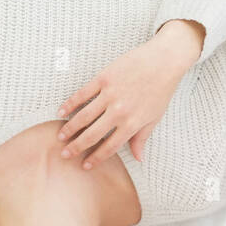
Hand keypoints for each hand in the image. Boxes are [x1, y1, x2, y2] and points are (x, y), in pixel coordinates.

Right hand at [56, 20, 204, 167]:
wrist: (164, 61)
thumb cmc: (161, 89)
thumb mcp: (155, 117)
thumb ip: (142, 138)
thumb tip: (138, 159)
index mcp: (132, 123)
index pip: (109, 147)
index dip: (96, 158)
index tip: (85, 165)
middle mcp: (119, 111)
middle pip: (92, 134)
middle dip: (76, 147)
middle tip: (65, 154)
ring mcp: (110, 94)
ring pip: (84, 116)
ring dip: (70, 128)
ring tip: (61, 136)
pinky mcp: (104, 78)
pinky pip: (83, 94)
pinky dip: (70, 104)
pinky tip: (61, 112)